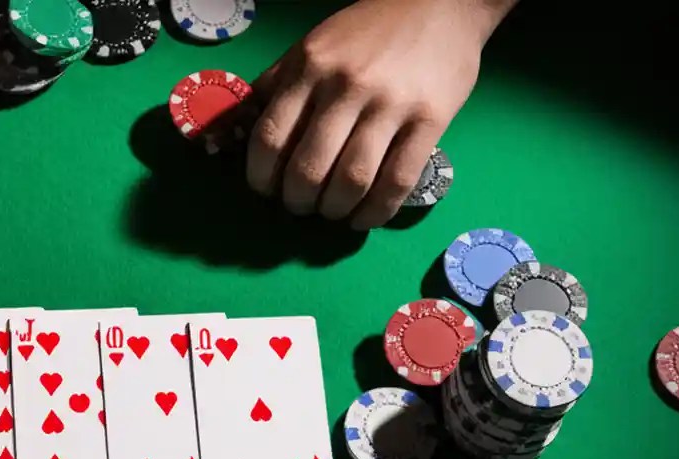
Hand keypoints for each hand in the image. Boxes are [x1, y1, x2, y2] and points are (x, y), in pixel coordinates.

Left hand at [247, 0, 511, 229]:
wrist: (440, 4)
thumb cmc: (367, 32)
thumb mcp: (310, 46)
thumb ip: (276, 85)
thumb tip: (238, 129)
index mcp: (310, 68)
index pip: (271, 138)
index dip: (262, 177)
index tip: (266, 191)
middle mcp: (347, 86)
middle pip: (309, 168)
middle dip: (298, 201)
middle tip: (301, 205)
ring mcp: (391, 104)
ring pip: (352, 180)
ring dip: (335, 210)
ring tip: (332, 211)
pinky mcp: (431, 120)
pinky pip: (398, 180)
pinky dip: (376, 211)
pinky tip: (365, 217)